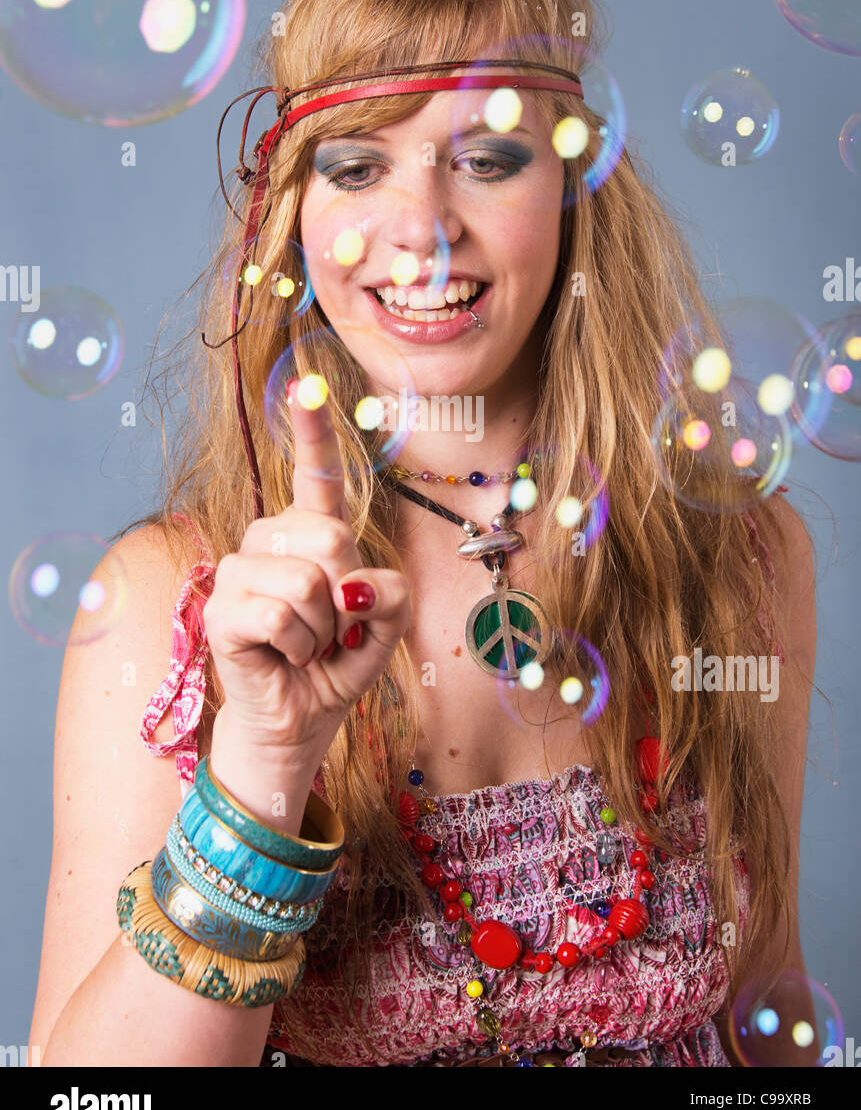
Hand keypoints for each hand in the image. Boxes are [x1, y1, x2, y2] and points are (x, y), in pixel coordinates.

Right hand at [201, 379, 410, 760]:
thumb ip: (391, 595)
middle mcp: (268, 540)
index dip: (312, 431)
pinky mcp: (220, 609)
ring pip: (308, 580)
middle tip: (334, 628)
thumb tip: (354, 586)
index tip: (305, 386)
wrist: (298, 723)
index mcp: (308, 533)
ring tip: (309, 647)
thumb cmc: (336, 666)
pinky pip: (281, 614)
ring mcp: (238, 572)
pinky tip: (285, 658)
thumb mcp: (386, 627)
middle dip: (349, 593)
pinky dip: (299, 647)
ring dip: (324, 629)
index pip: (313, 474)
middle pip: (330, 536)